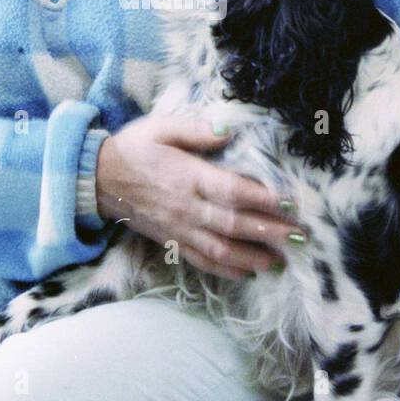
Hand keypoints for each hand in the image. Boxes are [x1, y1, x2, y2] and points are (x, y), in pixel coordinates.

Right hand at [95, 111, 306, 280]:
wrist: (99, 178)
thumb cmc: (135, 148)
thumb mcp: (162, 126)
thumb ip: (196, 129)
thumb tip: (229, 131)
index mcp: (187, 176)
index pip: (230, 191)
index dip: (261, 198)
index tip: (289, 203)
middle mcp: (186, 207)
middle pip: (233, 224)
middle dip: (269, 232)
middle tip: (300, 237)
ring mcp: (179, 229)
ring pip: (220, 249)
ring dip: (252, 258)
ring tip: (281, 262)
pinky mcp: (172, 242)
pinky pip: (201, 260)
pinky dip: (226, 270)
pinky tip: (247, 273)